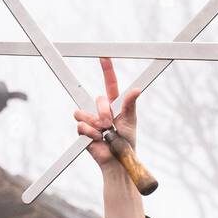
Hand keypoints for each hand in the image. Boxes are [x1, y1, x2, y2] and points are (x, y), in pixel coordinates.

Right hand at [73, 58, 140, 172]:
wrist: (116, 161)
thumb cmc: (126, 142)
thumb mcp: (131, 121)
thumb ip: (130, 104)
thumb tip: (137, 89)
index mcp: (114, 105)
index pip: (110, 83)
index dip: (107, 69)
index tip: (104, 56)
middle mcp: (100, 110)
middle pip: (97, 99)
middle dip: (103, 111)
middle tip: (109, 124)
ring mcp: (90, 119)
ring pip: (83, 111)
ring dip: (95, 123)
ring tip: (103, 133)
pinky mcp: (82, 130)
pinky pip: (81, 125)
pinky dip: (90, 133)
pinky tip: (97, 139)